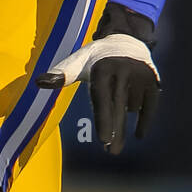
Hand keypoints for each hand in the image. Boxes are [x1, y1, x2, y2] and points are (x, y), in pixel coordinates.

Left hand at [36, 2, 159, 154]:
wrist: (127, 39)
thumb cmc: (96, 58)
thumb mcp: (77, 62)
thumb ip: (61, 74)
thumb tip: (38, 82)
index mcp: (102, 69)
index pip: (102, 99)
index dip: (103, 120)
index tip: (103, 140)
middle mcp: (122, 71)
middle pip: (118, 108)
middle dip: (115, 132)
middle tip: (112, 152)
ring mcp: (140, 75)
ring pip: (131, 107)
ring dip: (124, 114)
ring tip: (117, 107)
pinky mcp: (152, 80)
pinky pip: (150, 105)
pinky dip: (145, 119)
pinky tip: (139, 135)